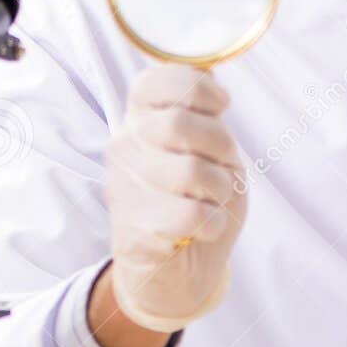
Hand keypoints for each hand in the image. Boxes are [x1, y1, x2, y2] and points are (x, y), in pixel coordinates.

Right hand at [102, 63, 245, 334]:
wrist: (178, 271)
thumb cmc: (197, 201)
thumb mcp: (209, 149)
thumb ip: (204, 114)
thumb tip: (210, 75)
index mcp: (139, 119)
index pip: (154, 82)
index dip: (196, 88)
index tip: (220, 106)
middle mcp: (123, 147)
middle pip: (178, 124)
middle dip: (219, 144)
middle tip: (223, 165)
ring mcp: (123, 188)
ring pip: (190, 172)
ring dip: (220, 189)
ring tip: (212, 201)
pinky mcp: (134, 229)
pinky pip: (192, 216)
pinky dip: (214, 223)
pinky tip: (204, 228)